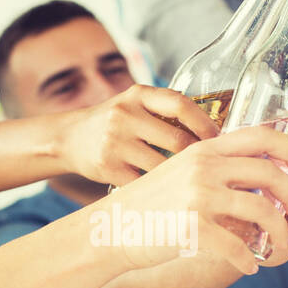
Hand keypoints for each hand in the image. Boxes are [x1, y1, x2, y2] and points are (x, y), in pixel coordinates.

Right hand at [57, 85, 219, 185]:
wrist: (69, 138)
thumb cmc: (113, 122)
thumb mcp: (135, 104)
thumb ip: (166, 109)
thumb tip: (214, 126)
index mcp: (137, 95)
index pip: (180, 104)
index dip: (205, 123)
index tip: (219, 139)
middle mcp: (124, 115)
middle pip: (177, 140)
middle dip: (198, 157)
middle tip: (211, 168)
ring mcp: (114, 142)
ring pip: (163, 166)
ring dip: (180, 177)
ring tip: (192, 183)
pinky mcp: (107, 168)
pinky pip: (144, 183)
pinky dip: (158, 190)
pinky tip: (167, 193)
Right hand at [95, 125, 287, 274]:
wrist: (110, 229)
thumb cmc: (150, 204)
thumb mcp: (181, 170)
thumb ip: (215, 165)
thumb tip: (258, 172)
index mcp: (205, 150)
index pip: (262, 136)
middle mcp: (203, 168)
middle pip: (271, 172)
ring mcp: (198, 197)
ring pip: (262, 210)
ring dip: (280, 231)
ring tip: (282, 243)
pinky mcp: (192, 229)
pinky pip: (238, 247)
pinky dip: (249, 261)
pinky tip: (250, 267)